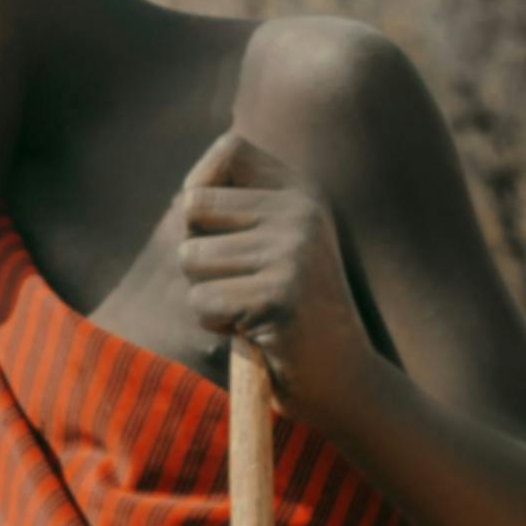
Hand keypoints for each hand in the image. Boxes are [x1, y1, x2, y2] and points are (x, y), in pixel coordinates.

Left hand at [175, 126, 361, 401]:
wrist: (343, 378)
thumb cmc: (292, 314)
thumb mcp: (276, 246)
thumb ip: (238, 211)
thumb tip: (182, 197)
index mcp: (303, 191)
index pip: (230, 147)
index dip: (200, 181)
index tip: (206, 222)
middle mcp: (301, 211)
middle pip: (193, 207)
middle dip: (197, 253)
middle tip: (236, 283)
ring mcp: (293, 250)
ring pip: (190, 258)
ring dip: (205, 294)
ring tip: (249, 309)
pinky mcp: (278, 294)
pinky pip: (201, 301)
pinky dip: (214, 324)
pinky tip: (253, 331)